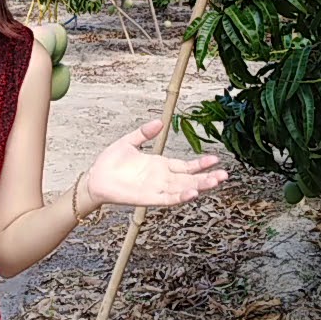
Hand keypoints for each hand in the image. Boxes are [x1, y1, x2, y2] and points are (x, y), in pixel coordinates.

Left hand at [83, 119, 228, 209]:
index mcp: (160, 165)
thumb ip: (144, 133)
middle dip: (207, 177)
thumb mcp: (129, 142)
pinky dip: (180, 196)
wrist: (95, 178)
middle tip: (225, 175)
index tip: (216, 159)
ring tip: (215, 182)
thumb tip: (159, 121)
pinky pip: (167, 198)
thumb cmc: (110, 162)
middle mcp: (162, 179)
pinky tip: (192, 193)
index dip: (201, 164)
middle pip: (190, 179)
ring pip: (183, 189)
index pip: (186, 166)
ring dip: (199, 187)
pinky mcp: (148, 198)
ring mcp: (156, 189)